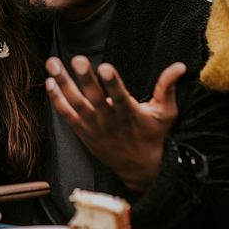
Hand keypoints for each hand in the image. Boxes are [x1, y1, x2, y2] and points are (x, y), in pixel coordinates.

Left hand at [46, 56, 184, 192]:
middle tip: (78, 59)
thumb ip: (167, 88)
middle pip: (95, 98)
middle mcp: (109, 120)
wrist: (138, 168)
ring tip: (52, 63)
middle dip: (86, 79)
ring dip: (63, 83)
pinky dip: (56, 99)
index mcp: (129, 114)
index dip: (112, 82)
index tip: (105, 67)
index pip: (120, 96)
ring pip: (75, 103)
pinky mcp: (82, 131)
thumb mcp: (165, 114)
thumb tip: (180, 66)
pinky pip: (66, 115)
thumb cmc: (152, 136)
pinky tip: (48, 82)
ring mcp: (93, 126)